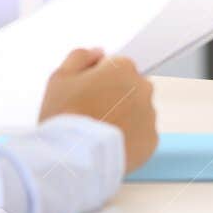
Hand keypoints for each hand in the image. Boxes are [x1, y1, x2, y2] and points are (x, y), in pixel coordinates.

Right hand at [39, 48, 158, 172]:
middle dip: (113, 98)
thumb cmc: (64, 117)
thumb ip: (80, 57)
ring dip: (123, 119)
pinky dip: (129, 140)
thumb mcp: (60, 78)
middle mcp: (143, 87)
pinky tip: (109, 146)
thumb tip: (98, 53)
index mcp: (123, 68)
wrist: (74, 158)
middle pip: (129, 88)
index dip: (97, 81)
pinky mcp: (152, 141)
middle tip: (90, 116)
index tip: (85, 96)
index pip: (115, 67)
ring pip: (137, 112)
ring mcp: (149, 115)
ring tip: (98, 134)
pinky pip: (141, 136)